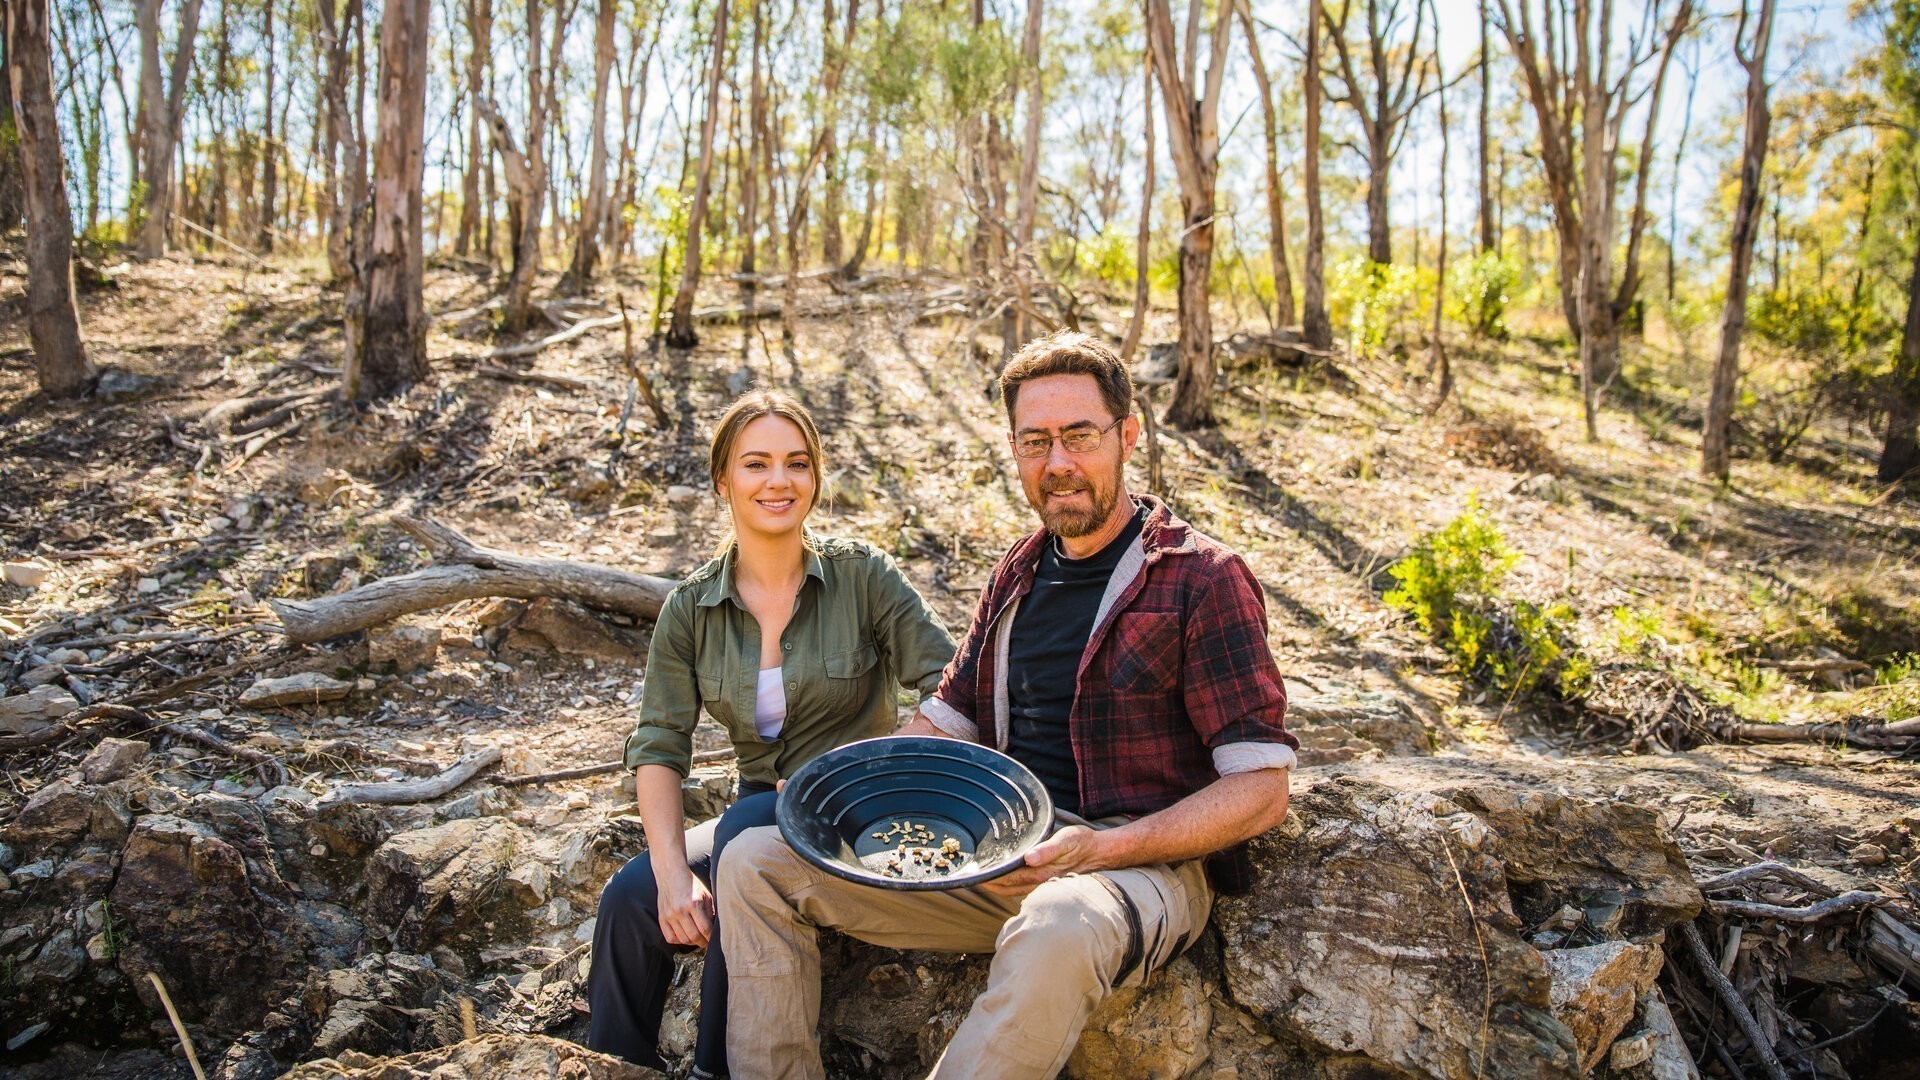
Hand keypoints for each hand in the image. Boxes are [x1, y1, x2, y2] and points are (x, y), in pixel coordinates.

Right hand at [657, 868, 713, 947]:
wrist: (671, 873)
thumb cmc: (691, 883)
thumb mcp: (705, 894)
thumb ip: (710, 911)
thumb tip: (714, 929)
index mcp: (693, 903)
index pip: (705, 928)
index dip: (710, 937)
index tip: (713, 939)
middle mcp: (680, 910)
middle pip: (694, 936)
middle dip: (703, 942)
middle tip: (706, 942)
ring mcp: (669, 915)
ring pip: (682, 939)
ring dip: (692, 942)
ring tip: (697, 939)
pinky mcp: (662, 918)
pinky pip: (670, 937)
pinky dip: (679, 940)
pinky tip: (684, 936)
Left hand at [980, 825, 1104, 897]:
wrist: (1101, 853)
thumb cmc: (1083, 843)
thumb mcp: (1067, 840)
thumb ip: (1048, 849)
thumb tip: (1030, 858)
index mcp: (1042, 873)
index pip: (1009, 878)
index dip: (990, 877)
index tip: (974, 873)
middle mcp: (1040, 882)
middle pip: (1007, 887)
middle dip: (988, 883)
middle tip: (970, 876)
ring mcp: (1043, 884)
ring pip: (1013, 890)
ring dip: (996, 885)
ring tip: (980, 878)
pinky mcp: (1045, 881)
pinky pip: (1021, 887)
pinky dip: (1008, 884)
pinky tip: (1001, 877)